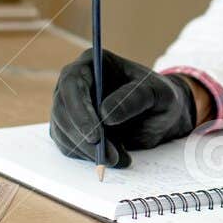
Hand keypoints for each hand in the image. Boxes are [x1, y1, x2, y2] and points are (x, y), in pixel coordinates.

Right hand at [49, 48, 196, 167]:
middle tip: (110, 157)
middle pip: (62, 111)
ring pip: (63, 132)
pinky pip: (71, 146)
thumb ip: (135, 98)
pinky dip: (90, 157)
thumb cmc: (159, 95)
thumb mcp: (158, 93)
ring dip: (88, 151)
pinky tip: (116, 158)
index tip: (95, 136)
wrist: (160, 114)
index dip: (79, 110)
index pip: (72, 84)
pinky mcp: (72, 129)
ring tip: (120, 158)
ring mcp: (70, 107)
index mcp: (91, 64)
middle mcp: (75, 84)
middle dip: (84, 138)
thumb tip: (105, 114)